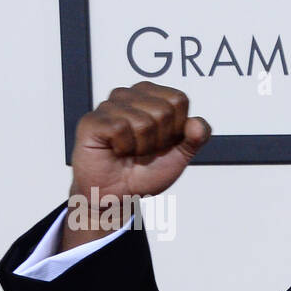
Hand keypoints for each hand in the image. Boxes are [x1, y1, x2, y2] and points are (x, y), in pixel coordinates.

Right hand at [64, 82, 209, 248]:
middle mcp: (129, 95)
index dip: (178, 127)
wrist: (120, 194)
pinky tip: (116, 151)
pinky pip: (120, 129)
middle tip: (145, 150)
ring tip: (130, 151)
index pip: (178, 99)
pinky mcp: (92, 120)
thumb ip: (196, 138)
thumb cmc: (146, 171)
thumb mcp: (180, 155)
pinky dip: (124, 148)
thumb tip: (197, 123)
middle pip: (163, 110)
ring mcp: (109, 106)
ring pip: (143, 122)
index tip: (164, 141)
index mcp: (152, 97)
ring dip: (142, 147)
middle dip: (160, 139)